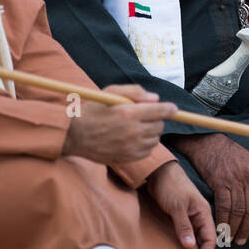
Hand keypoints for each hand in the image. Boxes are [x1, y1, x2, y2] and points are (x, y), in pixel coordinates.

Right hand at [61, 85, 176, 164]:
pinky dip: (145, 144)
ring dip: (151, 132)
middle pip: (159, 126)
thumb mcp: (110, 92)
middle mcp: (132, 131)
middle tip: (145, 116)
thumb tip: (155, 98)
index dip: (169, 109)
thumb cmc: (92, 110)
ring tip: (138, 127)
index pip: (159, 111)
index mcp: (129, 113)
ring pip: (155, 139)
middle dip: (156, 119)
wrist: (74, 135)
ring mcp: (131, 147)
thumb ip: (134, 91)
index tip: (174, 108)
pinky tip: (133, 138)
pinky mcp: (128, 157)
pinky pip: (147, 151)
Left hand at [145, 162, 217, 248]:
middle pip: (204, 241)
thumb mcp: (177, 206)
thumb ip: (184, 226)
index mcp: (204, 213)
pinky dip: (182, 243)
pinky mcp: (179, 217)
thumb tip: (190, 247)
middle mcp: (199, 217)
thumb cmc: (170, 184)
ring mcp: (189, 217)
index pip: (210, 240)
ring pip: (194, 238)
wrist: (157, 170)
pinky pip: (184, 233)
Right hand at [169, 133, 248, 246]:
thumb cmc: (225, 153)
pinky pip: (224, 206)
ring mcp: (235, 177)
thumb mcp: (246, 161)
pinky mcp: (219, 180)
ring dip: (235, 227)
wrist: (205, 140)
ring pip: (239, 210)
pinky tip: (221, 228)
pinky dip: (223, 220)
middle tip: (242, 240)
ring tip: (231, 238)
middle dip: (248, 227)